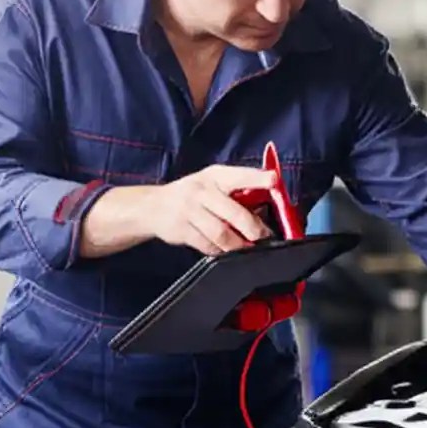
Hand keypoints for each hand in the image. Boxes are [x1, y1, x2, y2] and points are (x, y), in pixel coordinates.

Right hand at [143, 164, 278, 255]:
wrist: (152, 206)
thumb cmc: (192, 194)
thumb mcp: (212, 183)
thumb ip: (235, 192)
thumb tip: (264, 210)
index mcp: (216, 176)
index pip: (240, 175)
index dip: (258, 178)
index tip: (274, 180)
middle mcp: (203, 191)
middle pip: (235, 212)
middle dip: (254, 228)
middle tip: (265, 237)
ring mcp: (190, 210)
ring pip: (222, 233)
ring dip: (238, 245)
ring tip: (248, 248)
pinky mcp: (182, 230)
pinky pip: (207, 245)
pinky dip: (220, 251)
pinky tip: (226, 251)